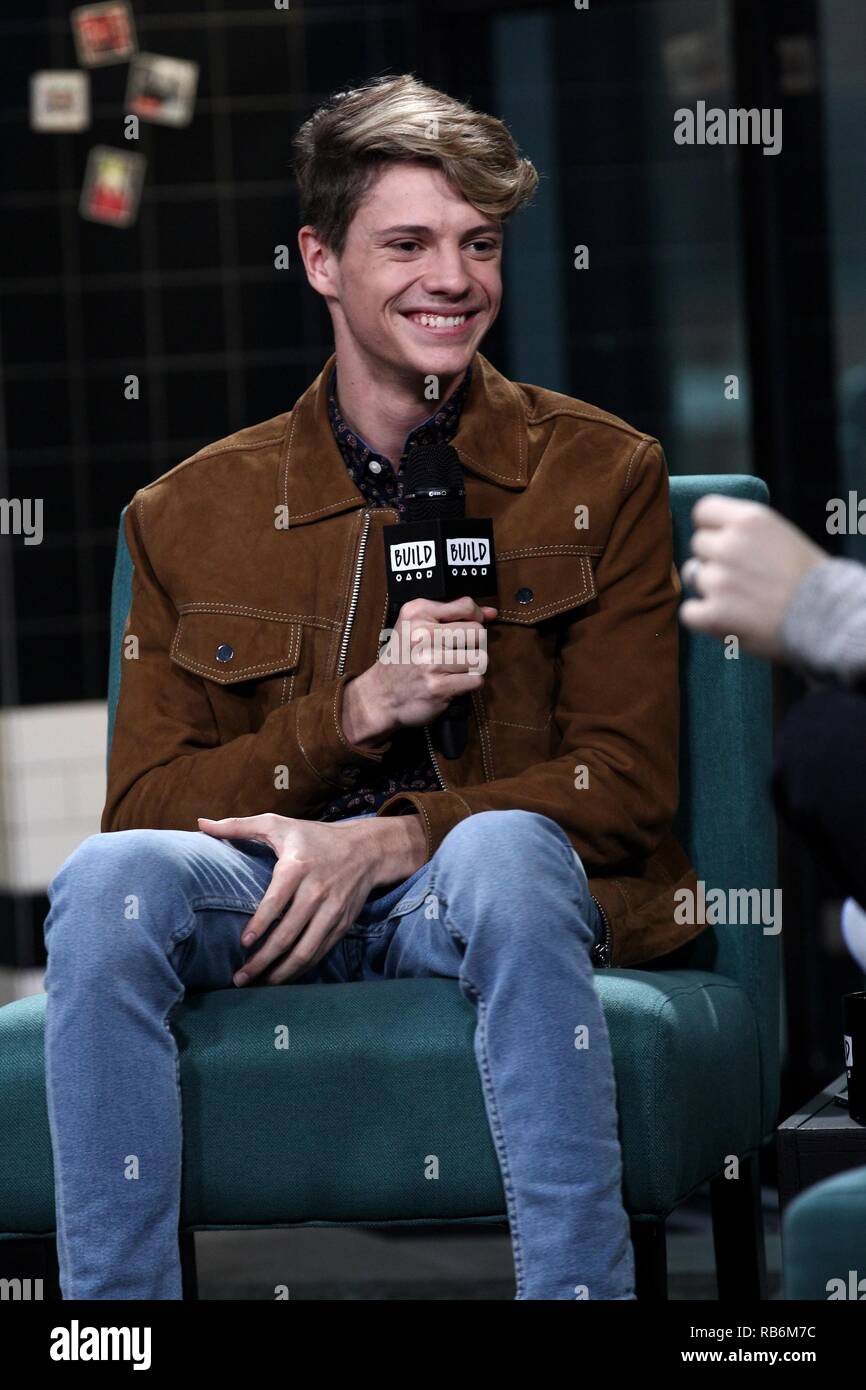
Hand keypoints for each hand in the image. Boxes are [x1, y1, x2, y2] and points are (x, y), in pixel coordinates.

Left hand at [196, 813, 423, 985]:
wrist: (366, 849)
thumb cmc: (314, 836)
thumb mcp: (277, 824)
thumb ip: (237, 826)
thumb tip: (200, 823)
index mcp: (297, 867)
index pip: (275, 903)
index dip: (259, 926)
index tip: (243, 944)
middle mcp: (316, 891)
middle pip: (288, 934)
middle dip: (262, 961)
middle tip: (239, 978)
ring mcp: (332, 911)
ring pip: (306, 950)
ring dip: (281, 972)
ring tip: (259, 985)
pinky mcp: (342, 924)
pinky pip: (320, 952)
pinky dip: (301, 968)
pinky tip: (283, 977)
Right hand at [342, 594, 497, 744]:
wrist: (380, 695)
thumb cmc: (403, 659)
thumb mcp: (417, 626)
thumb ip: (455, 614)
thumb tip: (492, 613)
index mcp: (417, 614)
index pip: (466, 606)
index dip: (476, 617)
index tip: (469, 628)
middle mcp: (423, 635)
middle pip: (478, 633)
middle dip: (473, 645)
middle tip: (456, 654)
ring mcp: (431, 662)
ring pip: (480, 658)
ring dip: (471, 667)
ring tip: (453, 669)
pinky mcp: (439, 687)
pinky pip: (476, 680)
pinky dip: (468, 684)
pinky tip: (452, 683)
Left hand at [679, 495, 825, 658]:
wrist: (827, 616)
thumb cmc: (807, 577)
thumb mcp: (780, 534)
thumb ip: (746, 531)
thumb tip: (710, 533)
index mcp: (749, 520)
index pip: (703, 511)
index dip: (710, 528)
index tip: (721, 541)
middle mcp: (730, 545)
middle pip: (697, 545)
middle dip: (713, 559)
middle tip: (740, 576)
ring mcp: (719, 580)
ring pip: (693, 577)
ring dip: (710, 588)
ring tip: (741, 599)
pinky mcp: (714, 613)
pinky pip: (688, 612)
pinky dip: (703, 617)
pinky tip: (726, 618)